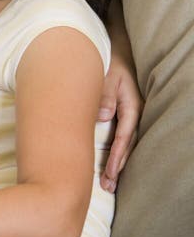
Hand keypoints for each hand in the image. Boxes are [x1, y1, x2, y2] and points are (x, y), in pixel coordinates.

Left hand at [98, 58, 142, 192]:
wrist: (112, 50)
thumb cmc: (107, 61)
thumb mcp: (106, 74)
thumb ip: (104, 95)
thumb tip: (103, 118)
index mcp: (131, 104)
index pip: (124, 135)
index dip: (117, 155)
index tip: (109, 172)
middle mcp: (132, 111)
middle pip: (127, 144)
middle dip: (117, 166)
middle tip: (107, 187)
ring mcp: (128, 113)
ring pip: (124, 143)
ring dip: (117, 162)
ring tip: (109, 183)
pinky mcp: (121, 112)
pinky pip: (120, 136)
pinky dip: (115, 151)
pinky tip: (110, 164)